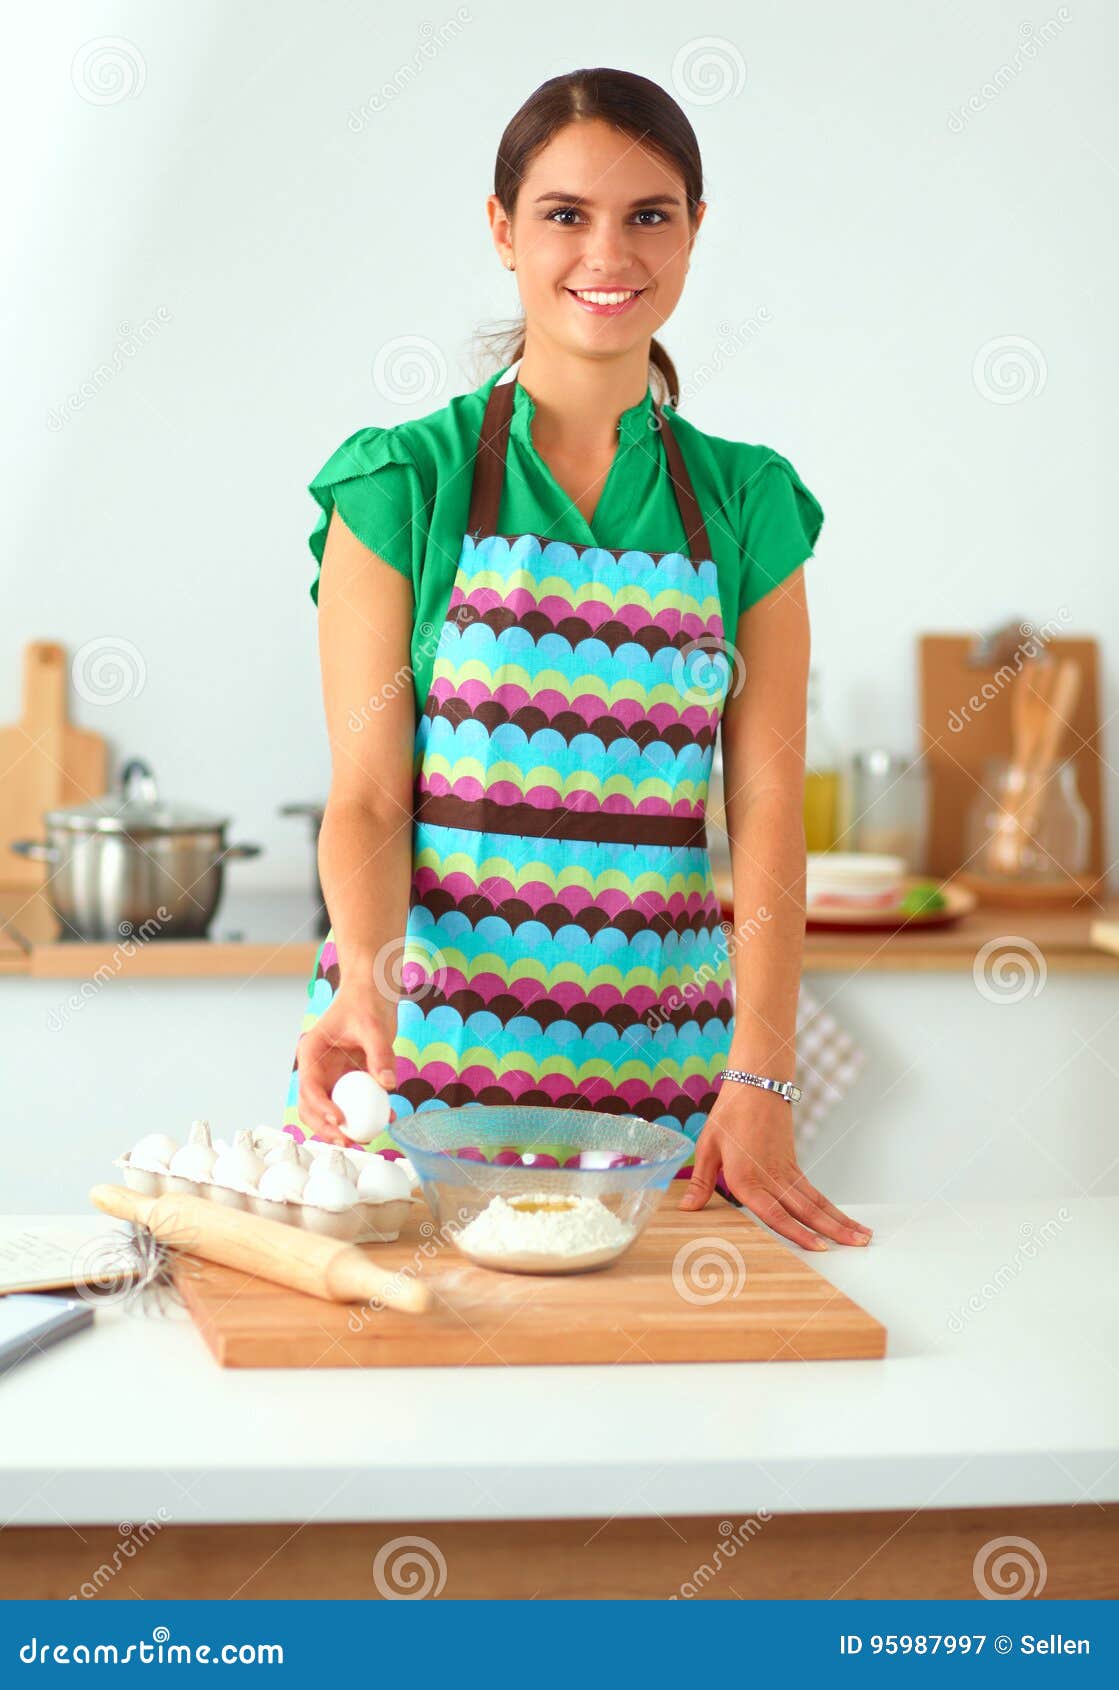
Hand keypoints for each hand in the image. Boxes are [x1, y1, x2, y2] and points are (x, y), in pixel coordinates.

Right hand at [295, 985, 396, 1143]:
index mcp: (312, 1052)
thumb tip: (388, 1085)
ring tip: (365, 1139)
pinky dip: (367, 1113)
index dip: (321, 1108)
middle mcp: (318, 1067)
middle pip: (312, 1105)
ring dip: (343, 1127)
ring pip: (330, 1109)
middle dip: (326, 1127)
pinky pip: (355, 1101)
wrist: (375, 989)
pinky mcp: (350, 1078)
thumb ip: (380, 1054)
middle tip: (348, 1141)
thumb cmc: (367, 1001)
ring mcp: (333, 1074)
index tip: (340, 1121)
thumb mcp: (374, 1026)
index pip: (310, 1087)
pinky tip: (386, 1118)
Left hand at [679, 1085, 871, 1250]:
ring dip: (840, 1221)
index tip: (819, 1248)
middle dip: (833, 1231)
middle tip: (859, 1248)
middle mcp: (770, 1177)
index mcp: (745, 1177)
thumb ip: (700, 1182)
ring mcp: (785, 1171)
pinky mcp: (792, 1164)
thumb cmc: (729, 1115)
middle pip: (806, 1210)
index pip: (774, 1213)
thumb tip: (687, 1209)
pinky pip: (814, 1192)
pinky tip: (843, 1221)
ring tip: (863, 1238)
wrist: (755, 1084)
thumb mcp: (707, 1147)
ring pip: (816, 1202)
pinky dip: (831, 1208)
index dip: (797, 1233)